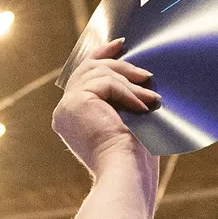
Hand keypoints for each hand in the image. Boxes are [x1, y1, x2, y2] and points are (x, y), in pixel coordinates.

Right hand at [52, 38, 160, 177]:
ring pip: (99, 73)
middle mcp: (64, 111)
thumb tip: (138, 74)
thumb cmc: (132, 158)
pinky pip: (106, 84)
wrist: (125, 173)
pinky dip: (128, 93)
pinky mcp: (76, 102)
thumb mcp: (125, 120)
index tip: (120, 45)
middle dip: (118, 64)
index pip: (83, 76)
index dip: (101, 56)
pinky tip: (143, 108)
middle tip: (145, 71)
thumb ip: (121, 98)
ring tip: (153, 97)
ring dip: (131, 82)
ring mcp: (67, 106)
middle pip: (89, 69)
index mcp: (72, 117)